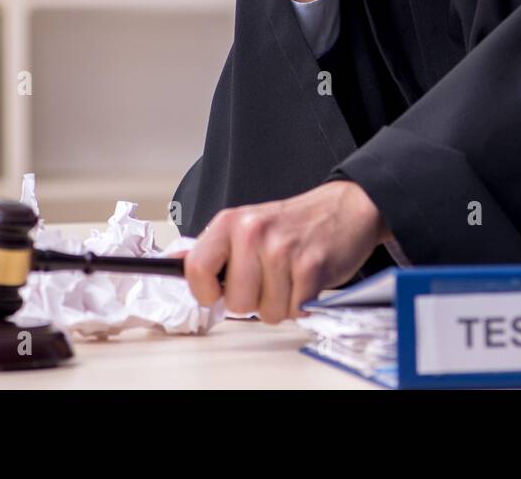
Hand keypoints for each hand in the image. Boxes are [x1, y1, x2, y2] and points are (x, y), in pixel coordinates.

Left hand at [179, 180, 389, 322]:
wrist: (348, 207)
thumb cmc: (296, 222)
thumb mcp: (248, 224)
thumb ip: (213, 248)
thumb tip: (172, 262)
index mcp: (232, 222)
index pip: (196, 269)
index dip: (206, 291)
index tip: (219, 291)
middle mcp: (254, 232)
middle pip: (235, 302)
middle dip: (254, 300)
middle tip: (270, 277)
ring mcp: (283, 250)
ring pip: (267, 312)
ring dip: (282, 303)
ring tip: (292, 276)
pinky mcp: (311, 267)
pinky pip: (294, 310)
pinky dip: (303, 304)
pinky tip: (307, 281)